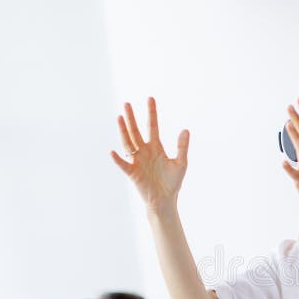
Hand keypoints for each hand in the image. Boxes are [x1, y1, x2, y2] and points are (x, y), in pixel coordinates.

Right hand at [110, 97, 189, 212]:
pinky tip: (113, 151)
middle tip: (126, 103)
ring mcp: (137, 161)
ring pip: (128, 143)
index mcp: (156, 148)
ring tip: (119, 117)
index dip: (151, 113)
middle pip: (136, 131)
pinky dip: (118, 159)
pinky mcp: (133, 173)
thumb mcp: (181, 163)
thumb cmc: (172, 182)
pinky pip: (124, 164)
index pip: (152, 126)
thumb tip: (185, 130)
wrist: (165, 200)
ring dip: (123, 131)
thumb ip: (182, 147)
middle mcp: (144, 152)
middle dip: (132, 118)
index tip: (150, 98)